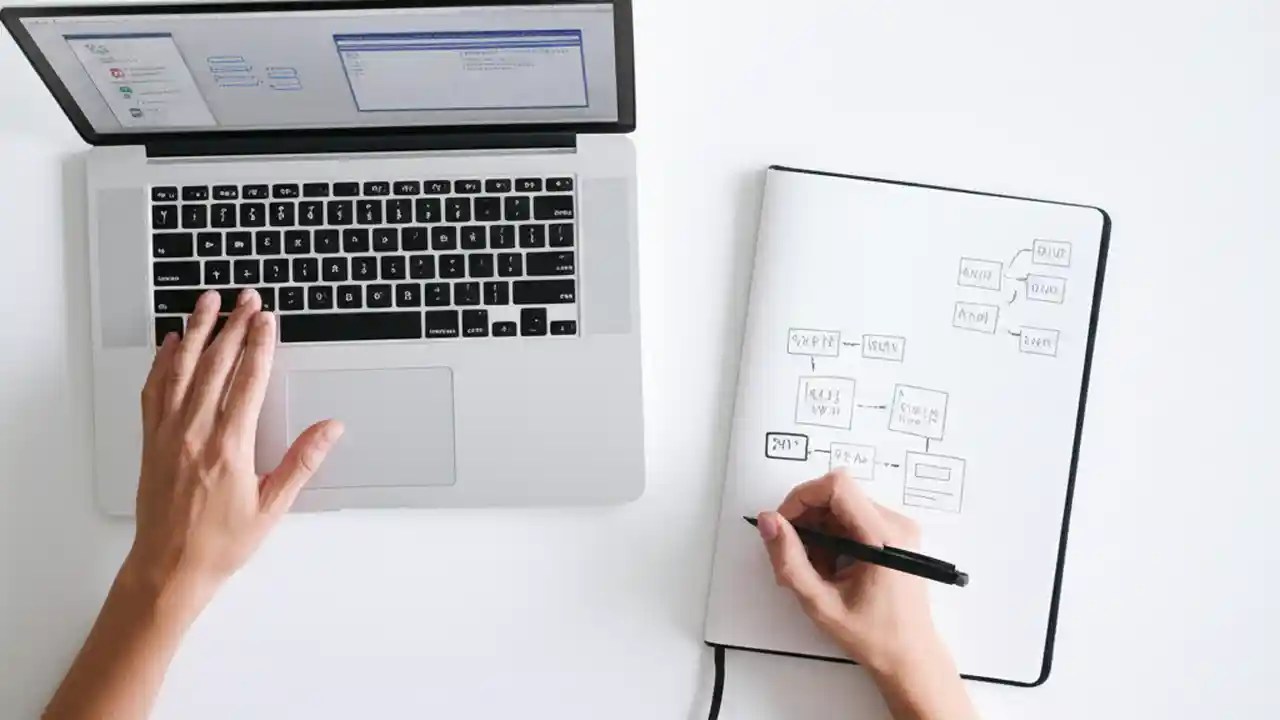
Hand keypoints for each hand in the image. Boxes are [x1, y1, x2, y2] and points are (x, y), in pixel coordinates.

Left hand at [126, 289, 343, 606]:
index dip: (260, 345)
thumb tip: (329, 430)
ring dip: (197, 332)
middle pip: (216, 365)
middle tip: (246, 299)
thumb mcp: (272, 506)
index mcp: (229, 447)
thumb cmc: (219, 544)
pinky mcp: (152, 441)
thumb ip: (301, 462)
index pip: (247, 381)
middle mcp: (195, 433)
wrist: (169, 569)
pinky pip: (155, 390)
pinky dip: (163, 362)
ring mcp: (169, 434)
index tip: (267, 320)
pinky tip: (171, 344)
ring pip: (182, 369)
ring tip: (207, 303)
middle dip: (233, 326)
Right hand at [757, 470, 977, 719]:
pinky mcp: (894, 535)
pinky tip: (831, 568)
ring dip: (818, 531)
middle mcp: (896, 525)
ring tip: (815, 570)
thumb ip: (790, 560)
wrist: (910, 657)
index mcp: (883, 538)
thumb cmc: (874, 636)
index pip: (837, 486)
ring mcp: (898, 528)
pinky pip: (854, 518)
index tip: (784, 523)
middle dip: (807, 519)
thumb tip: (769, 522)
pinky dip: (833, 537)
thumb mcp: (821, 603)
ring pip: (842, 506)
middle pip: (837, 494)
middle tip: (795, 556)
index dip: (802, 497)